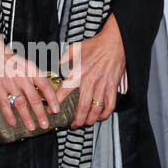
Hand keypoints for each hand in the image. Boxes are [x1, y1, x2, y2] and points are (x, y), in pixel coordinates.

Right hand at [0, 23, 61, 131]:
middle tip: (45, 124)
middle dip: (40, 113)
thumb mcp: (26, 64)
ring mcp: (9, 83)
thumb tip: (47, 91)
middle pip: (34, 98)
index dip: (52, 98)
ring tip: (31, 126)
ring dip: (27, 117)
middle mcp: (21, 76)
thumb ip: (35, 77)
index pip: (45, 85)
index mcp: (30, 69)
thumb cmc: (10, 59)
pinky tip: (13, 122)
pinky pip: (5, 104)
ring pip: (20, 103)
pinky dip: (9, 115)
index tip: (56, 109)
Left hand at [57, 13, 124, 127]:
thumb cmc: (95, 45)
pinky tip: (101, 117)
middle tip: (72, 125)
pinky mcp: (113, 86)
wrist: (114, 42)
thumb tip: (55, 66)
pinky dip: (106, 113)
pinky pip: (110, 104)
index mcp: (79, 72)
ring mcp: (103, 85)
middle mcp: (90, 81)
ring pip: (96, 109)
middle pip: (82, 106)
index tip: (52, 111)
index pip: (64, 91)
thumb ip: (63, 59)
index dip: (56, 103)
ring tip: (85, 123)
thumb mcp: (75, 49)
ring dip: (90, 119)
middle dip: (77, 120)